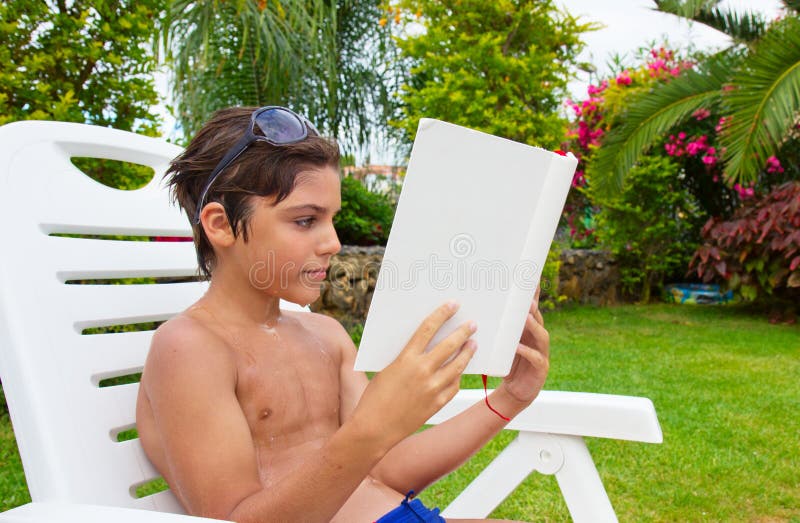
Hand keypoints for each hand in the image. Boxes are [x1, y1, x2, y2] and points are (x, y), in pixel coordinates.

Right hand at [352, 301, 476, 447]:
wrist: (374, 428)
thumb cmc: (375, 398)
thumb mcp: (388, 370)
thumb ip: (406, 358)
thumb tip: (423, 346)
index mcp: (406, 359)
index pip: (428, 329)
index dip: (442, 314)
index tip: (453, 305)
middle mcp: (422, 371)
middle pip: (449, 346)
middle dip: (462, 332)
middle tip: (471, 325)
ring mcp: (432, 388)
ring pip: (457, 366)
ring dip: (467, 353)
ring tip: (473, 345)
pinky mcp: (437, 403)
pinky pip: (454, 385)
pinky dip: (457, 376)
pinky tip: (460, 371)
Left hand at [500, 285, 549, 405]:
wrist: (515, 391)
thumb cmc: (506, 364)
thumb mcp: (499, 343)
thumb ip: (494, 328)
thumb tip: (473, 311)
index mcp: (527, 330)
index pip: (529, 309)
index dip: (531, 294)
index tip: (529, 278)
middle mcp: (536, 337)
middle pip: (537, 317)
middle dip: (532, 306)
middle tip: (525, 296)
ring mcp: (541, 352)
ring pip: (541, 335)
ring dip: (533, 325)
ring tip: (525, 317)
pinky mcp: (540, 367)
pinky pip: (535, 357)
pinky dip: (527, 351)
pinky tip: (518, 347)